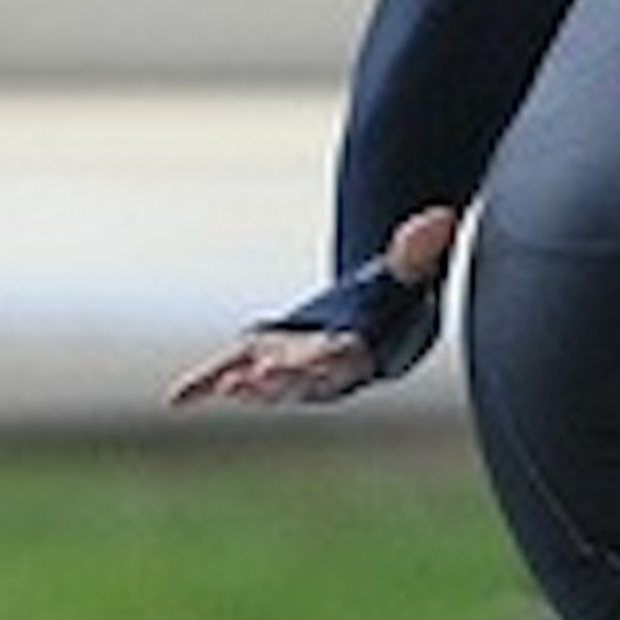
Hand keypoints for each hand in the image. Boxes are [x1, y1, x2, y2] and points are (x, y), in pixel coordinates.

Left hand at [166, 206, 458, 410]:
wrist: (369, 325)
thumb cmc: (390, 301)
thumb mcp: (406, 271)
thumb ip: (417, 250)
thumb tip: (443, 218)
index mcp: (357, 349)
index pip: (346, 357)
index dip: (332, 360)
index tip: (322, 358)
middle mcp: (321, 369)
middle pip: (303, 379)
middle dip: (284, 380)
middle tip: (262, 379)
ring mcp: (288, 368)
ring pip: (268, 384)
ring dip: (250, 387)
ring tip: (228, 388)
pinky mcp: (258, 362)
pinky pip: (229, 375)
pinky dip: (202, 387)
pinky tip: (176, 400)